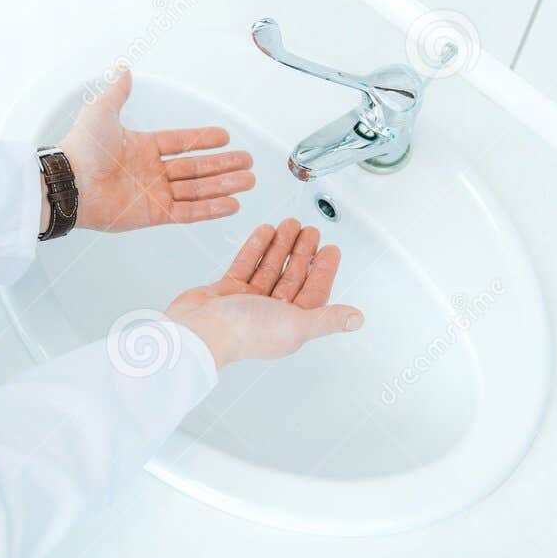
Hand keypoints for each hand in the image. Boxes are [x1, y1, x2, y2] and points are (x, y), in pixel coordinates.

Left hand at [57, 69, 253, 231]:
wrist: (71, 182)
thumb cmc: (81, 148)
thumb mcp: (101, 110)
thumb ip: (117, 91)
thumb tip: (123, 69)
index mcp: (141, 147)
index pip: (180, 143)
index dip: (203, 140)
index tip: (224, 137)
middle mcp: (150, 171)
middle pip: (196, 168)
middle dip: (223, 165)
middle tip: (247, 162)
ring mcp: (154, 193)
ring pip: (198, 189)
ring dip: (224, 185)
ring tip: (248, 181)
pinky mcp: (154, 214)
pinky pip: (188, 212)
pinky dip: (211, 209)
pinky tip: (231, 204)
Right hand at [166, 219, 363, 368]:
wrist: (199, 331)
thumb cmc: (245, 333)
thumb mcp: (297, 325)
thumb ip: (328, 318)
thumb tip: (357, 319)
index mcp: (291, 323)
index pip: (314, 292)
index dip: (324, 270)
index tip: (331, 250)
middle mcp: (270, 313)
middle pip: (292, 276)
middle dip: (303, 252)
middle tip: (310, 231)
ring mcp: (247, 302)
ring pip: (269, 268)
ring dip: (281, 246)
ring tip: (289, 224)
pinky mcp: (226, 292)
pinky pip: (245, 265)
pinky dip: (256, 248)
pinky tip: (265, 233)